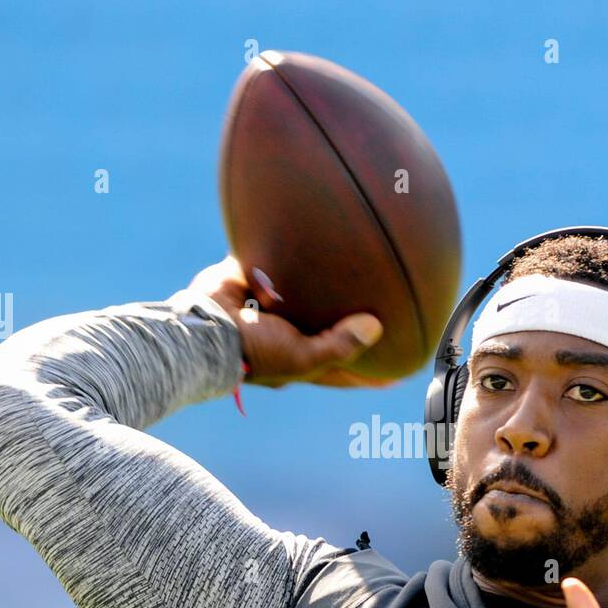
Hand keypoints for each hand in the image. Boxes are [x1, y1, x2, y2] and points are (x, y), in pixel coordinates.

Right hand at [172, 255, 390, 388]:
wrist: (205, 324)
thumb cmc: (253, 351)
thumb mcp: (301, 357)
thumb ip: (339, 345)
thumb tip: (376, 327)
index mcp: (302, 358)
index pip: (344, 368)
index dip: (371, 372)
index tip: (403, 369)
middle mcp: (289, 333)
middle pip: (328, 327)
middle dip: (351, 320)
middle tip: (386, 306)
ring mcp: (272, 307)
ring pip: (307, 293)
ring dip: (325, 282)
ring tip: (357, 263)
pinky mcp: (256, 279)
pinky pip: (280, 262)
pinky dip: (293, 254)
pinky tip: (317, 235)